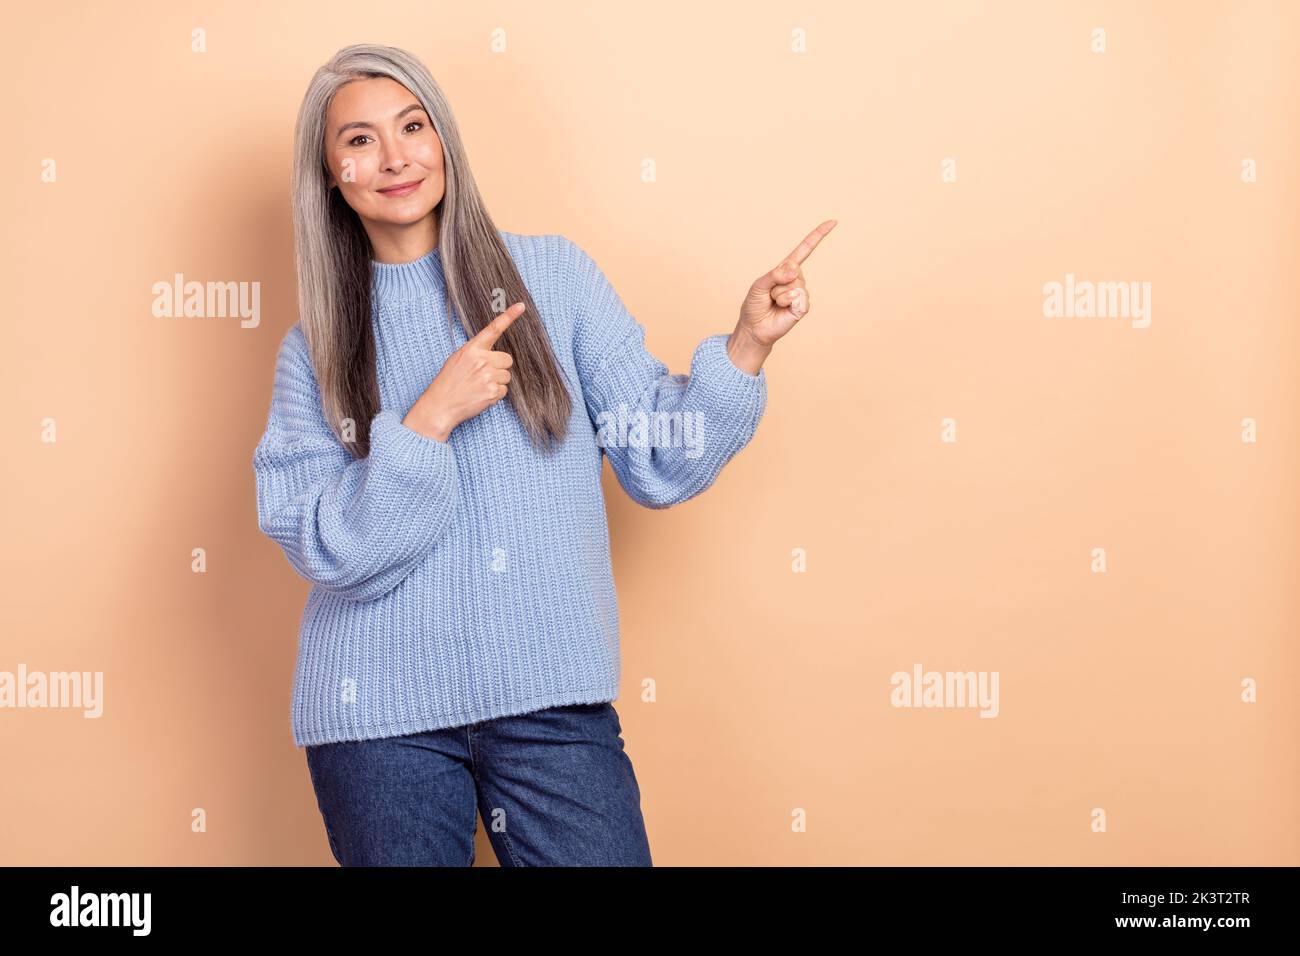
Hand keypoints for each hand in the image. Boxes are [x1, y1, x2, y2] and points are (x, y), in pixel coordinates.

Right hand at [402, 303, 522, 441]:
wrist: (441, 405)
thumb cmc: (449, 382)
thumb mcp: (458, 360)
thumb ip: (476, 353)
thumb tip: (494, 355)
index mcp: (472, 349)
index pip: (493, 329)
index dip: (509, 317)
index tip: (521, 306)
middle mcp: (482, 360)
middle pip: (507, 359)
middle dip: (499, 368)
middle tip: (483, 376)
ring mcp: (488, 376)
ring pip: (506, 376)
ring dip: (497, 382)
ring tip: (479, 387)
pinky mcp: (492, 391)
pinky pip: (504, 391)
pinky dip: (495, 395)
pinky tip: (481, 395)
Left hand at [735, 219, 836, 350]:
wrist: (754, 328)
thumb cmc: (755, 305)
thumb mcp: (759, 284)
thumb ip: (775, 274)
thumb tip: (794, 269)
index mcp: (786, 269)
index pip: (805, 249)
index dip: (818, 236)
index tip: (833, 222)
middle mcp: (796, 279)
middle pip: (793, 269)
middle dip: (776, 282)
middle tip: (770, 294)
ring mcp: (801, 292)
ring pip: (794, 284)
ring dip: (779, 294)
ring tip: (774, 302)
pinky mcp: (803, 306)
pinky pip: (798, 297)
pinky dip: (787, 302)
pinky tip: (783, 308)